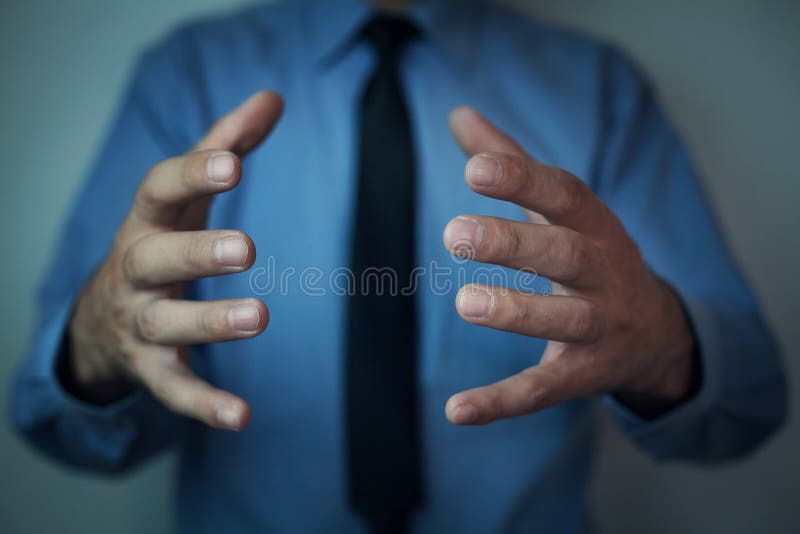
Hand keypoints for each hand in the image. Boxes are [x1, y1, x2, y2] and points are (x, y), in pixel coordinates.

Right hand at [67, 92, 283, 430]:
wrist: (100, 319)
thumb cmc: (158, 241)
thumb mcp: (184, 196)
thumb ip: (226, 146)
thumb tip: (273, 97)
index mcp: (148, 221)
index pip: (160, 189)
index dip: (192, 174)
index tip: (232, 161)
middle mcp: (137, 270)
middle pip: (158, 259)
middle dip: (197, 253)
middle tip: (246, 247)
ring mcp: (139, 322)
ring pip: (167, 325)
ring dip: (209, 322)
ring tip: (258, 316)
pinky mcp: (151, 368)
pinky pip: (174, 389)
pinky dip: (204, 404)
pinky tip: (242, 417)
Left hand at [442, 106, 696, 424]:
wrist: (656, 332)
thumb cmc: (589, 255)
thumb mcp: (560, 209)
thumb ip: (510, 162)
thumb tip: (458, 113)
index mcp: (595, 225)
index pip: (563, 194)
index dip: (522, 179)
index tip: (474, 167)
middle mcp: (604, 274)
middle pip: (565, 256)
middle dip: (514, 244)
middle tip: (455, 233)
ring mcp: (599, 327)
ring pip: (564, 321)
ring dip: (517, 313)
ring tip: (465, 303)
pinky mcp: (584, 376)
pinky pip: (542, 390)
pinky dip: (501, 402)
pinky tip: (457, 410)